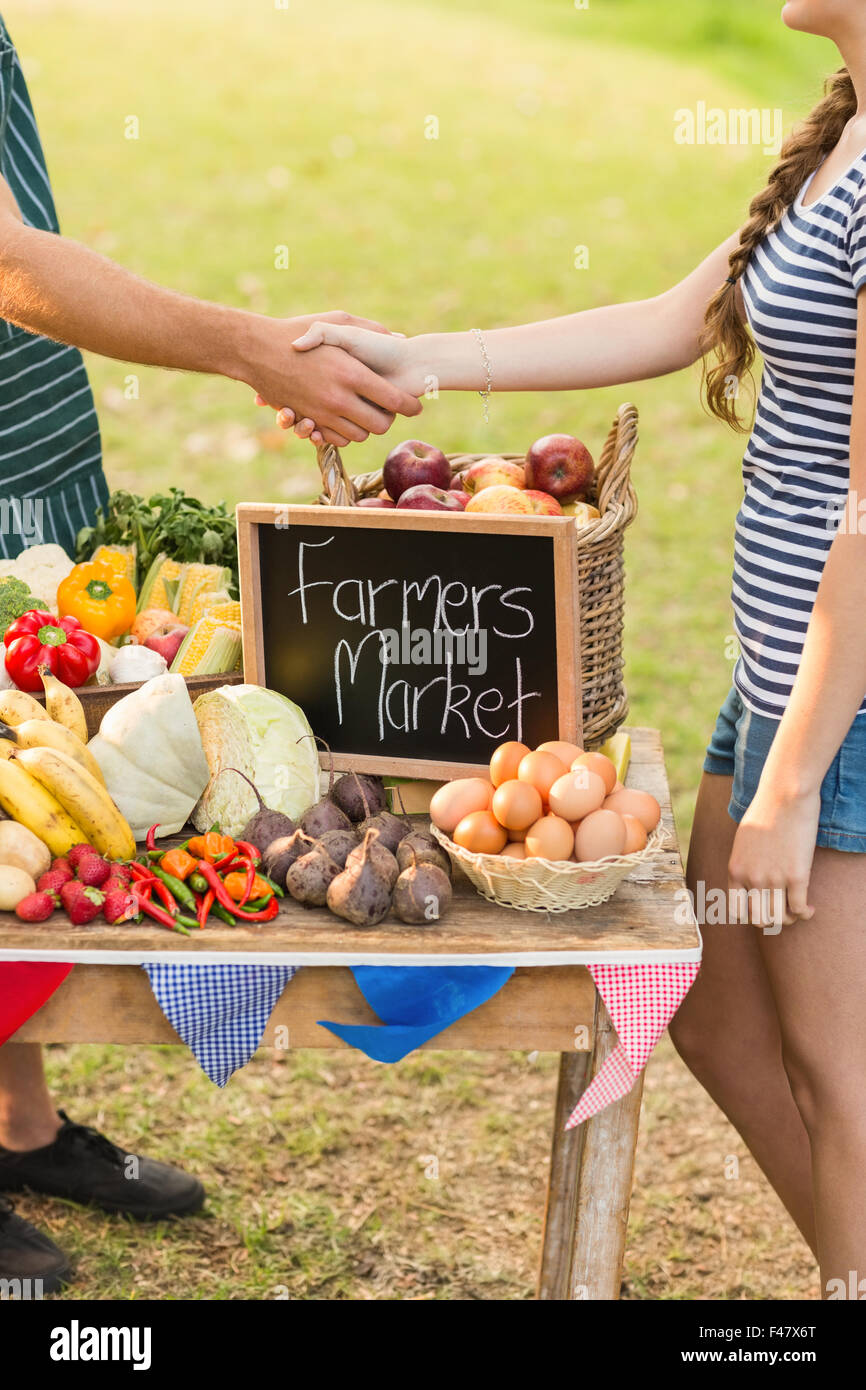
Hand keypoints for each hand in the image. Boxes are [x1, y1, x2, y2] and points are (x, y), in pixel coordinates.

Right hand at [242, 310, 421, 446]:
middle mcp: (339, 398)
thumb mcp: (336, 321)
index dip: (410, 405)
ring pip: (359, 435)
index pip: (394, 401)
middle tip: (388, 409)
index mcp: (351, 373)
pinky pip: (336, 439)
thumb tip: (399, 337)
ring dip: (366, 427)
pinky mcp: (308, 421)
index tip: (416, 405)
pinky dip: (344, 433)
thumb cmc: (297, 329)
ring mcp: (323, 413)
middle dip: (388, 419)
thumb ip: (370, 328)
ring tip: (365, 411)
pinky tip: (345, 417)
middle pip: (380, 425)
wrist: (256, 349)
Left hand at [727, 786, 818, 929]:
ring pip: (780, 919)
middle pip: (759, 920)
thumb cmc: (765, 811)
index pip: (736, 912)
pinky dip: (805, 913)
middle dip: (771, 920)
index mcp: (735, 870)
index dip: (750, 916)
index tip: (762, 910)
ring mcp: (774, 879)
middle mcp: (752, 879)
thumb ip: (745, 861)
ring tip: (796, 909)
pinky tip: (809, 908)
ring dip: (789, 918)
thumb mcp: (743, 839)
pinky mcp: (797, 876)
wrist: (784, 795)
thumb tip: (751, 876)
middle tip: (782, 911)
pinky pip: (799, 909)